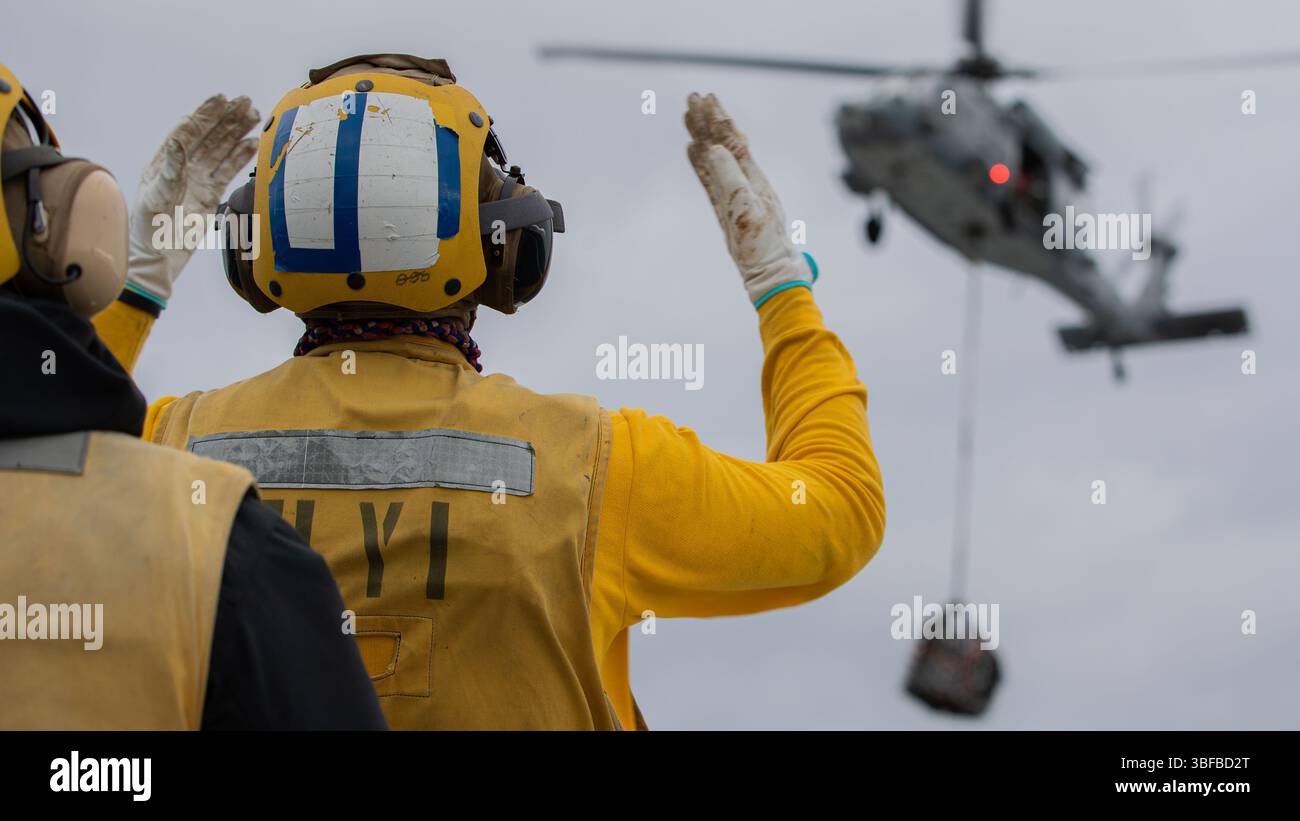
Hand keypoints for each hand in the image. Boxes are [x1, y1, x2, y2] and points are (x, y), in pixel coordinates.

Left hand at [125, 95, 259, 308]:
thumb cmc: (148, 229)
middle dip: (227, 118)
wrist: (159, 257)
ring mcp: (198, 179)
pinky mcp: (211, 194)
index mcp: (164, 160)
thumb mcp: (154, 197)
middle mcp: (182, 166)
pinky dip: (241, 156)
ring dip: (237, 132)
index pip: (188, 130)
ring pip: (222, 149)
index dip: (205, 114)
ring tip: (254, 116)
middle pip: (209, 135)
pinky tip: (253, 143)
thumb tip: (179, 140)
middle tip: (245, 102)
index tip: (222, 100)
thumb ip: (169, 169)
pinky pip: (228, 170)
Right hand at [685, 92, 814, 307]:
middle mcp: (745, 182)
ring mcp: (734, 194)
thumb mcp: (748, 211)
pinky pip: (710, 178)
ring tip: (689, 116)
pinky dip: (700, 161)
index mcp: (754, 179)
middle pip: (723, 144)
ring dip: (703, 136)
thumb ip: (732, 179)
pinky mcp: (726, 208)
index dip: (718, 119)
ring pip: (715, 157)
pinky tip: (691, 149)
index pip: (732, 141)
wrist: (771, 274)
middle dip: (708, 120)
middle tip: (693, 97)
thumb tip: (714, 149)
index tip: (705, 98)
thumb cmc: (765, 247)